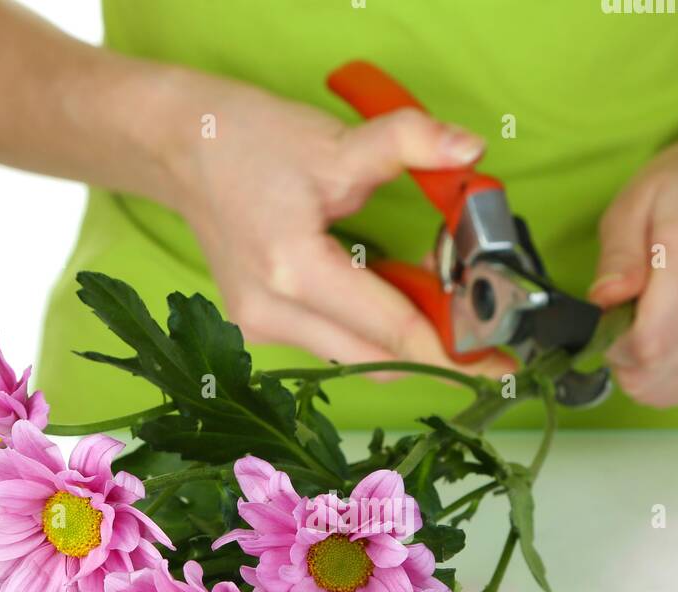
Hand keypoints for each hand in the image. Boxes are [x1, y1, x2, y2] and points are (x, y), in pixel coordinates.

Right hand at [151, 69, 513, 376]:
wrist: (180, 148)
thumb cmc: (248, 140)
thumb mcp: (334, 140)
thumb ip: (407, 143)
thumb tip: (470, 150)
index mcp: (292, 271)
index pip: (390, 329)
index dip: (452, 351)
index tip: (497, 365)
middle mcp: (273, 314)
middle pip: (377, 359)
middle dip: (436, 351)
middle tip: (483, 334)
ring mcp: (261, 328)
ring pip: (356, 358)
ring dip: (403, 339)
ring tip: (435, 298)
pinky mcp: (259, 328)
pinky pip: (333, 345)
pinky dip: (370, 330)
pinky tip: (389, 294)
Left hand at [589, 129, 677, 408]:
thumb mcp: (637, 201)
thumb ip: (617, 255)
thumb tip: (604, 301)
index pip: (649, 345)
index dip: (613, 344)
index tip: (610, 318)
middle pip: (654, 374)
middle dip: (624, 355)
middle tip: (629, 314)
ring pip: (668, 390)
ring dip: (646, 365)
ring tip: (656, 318)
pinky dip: (670, 373)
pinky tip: (677, 333)